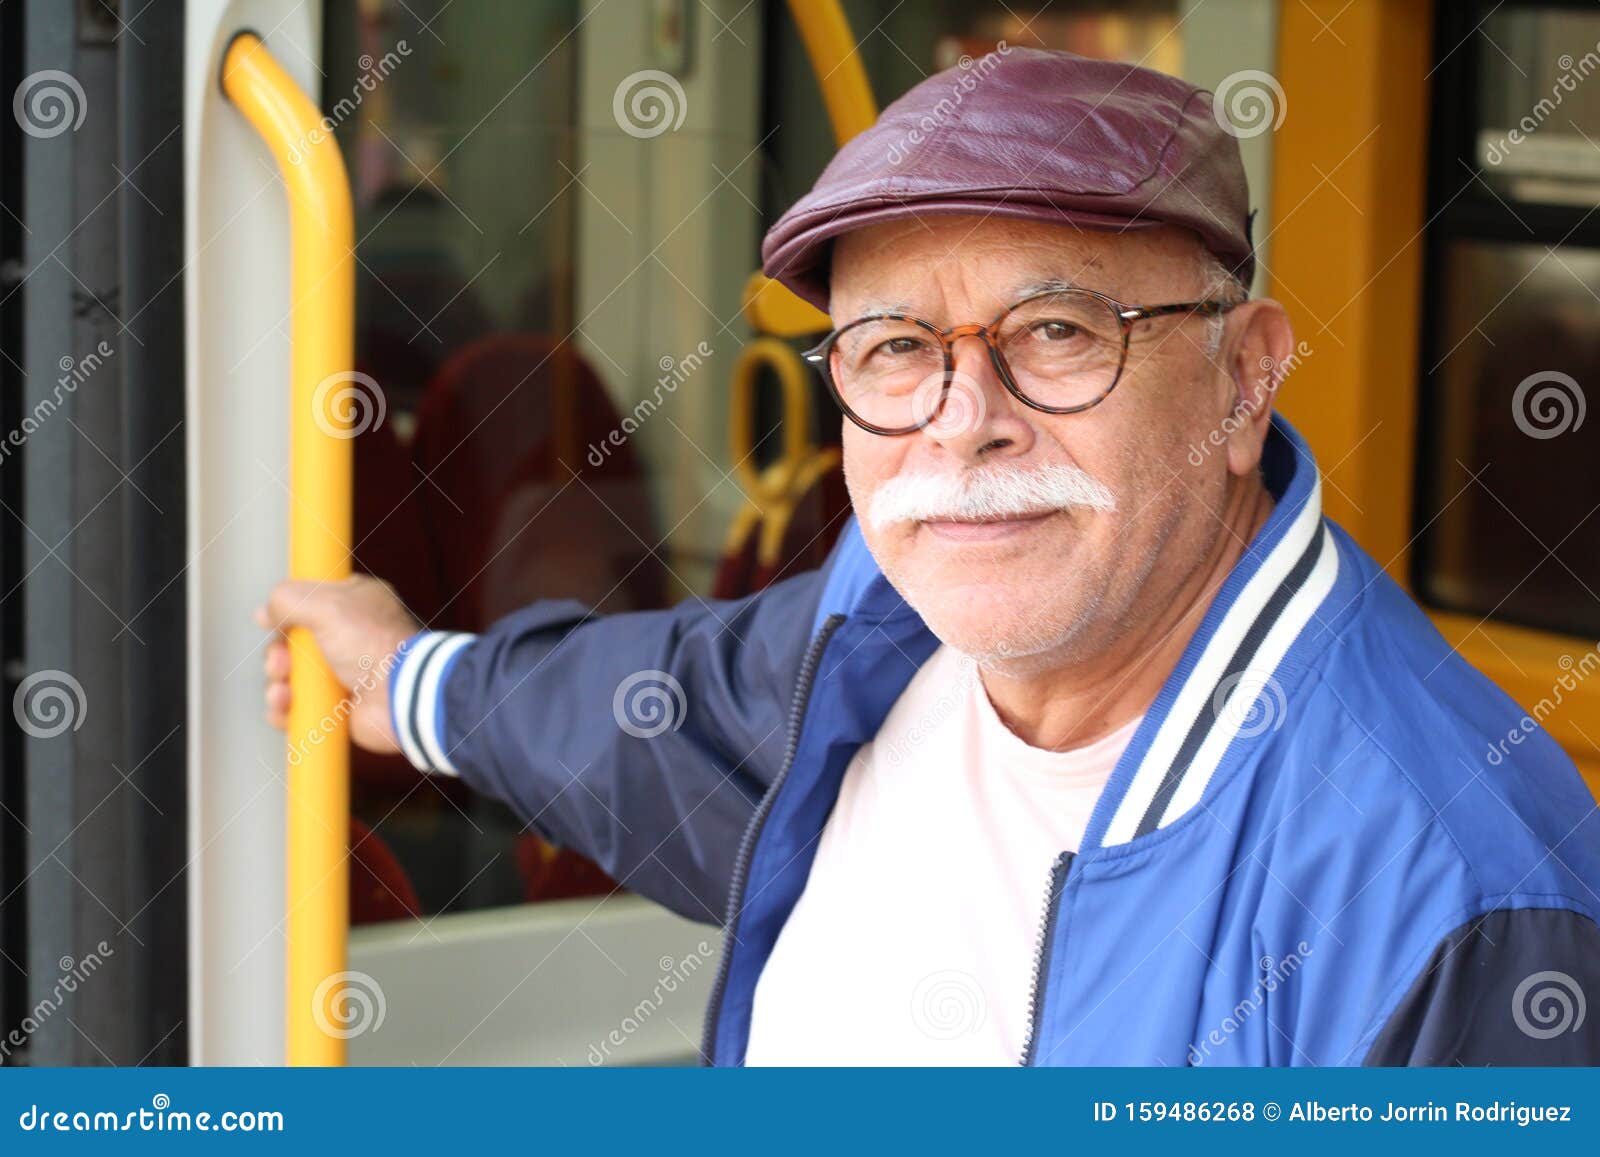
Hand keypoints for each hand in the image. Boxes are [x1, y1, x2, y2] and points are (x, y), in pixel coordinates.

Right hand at [256, 575, 420, 754]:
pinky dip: (286, 709)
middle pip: (295, 642)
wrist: (401, 696)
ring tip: (283, 690)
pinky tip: (283, 706)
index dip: (288, 612)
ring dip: (277, 682)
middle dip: (278, 654)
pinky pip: (301, 707)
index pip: (312, 600)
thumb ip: (290, 598)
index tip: (272, 622)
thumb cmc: (373, 645)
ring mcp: (345, 672)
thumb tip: (265, 612)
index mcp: (355, 604)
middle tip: (281, 663)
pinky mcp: (340, 706)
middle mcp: (351, 636)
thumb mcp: (328, 605)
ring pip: (293, 675)